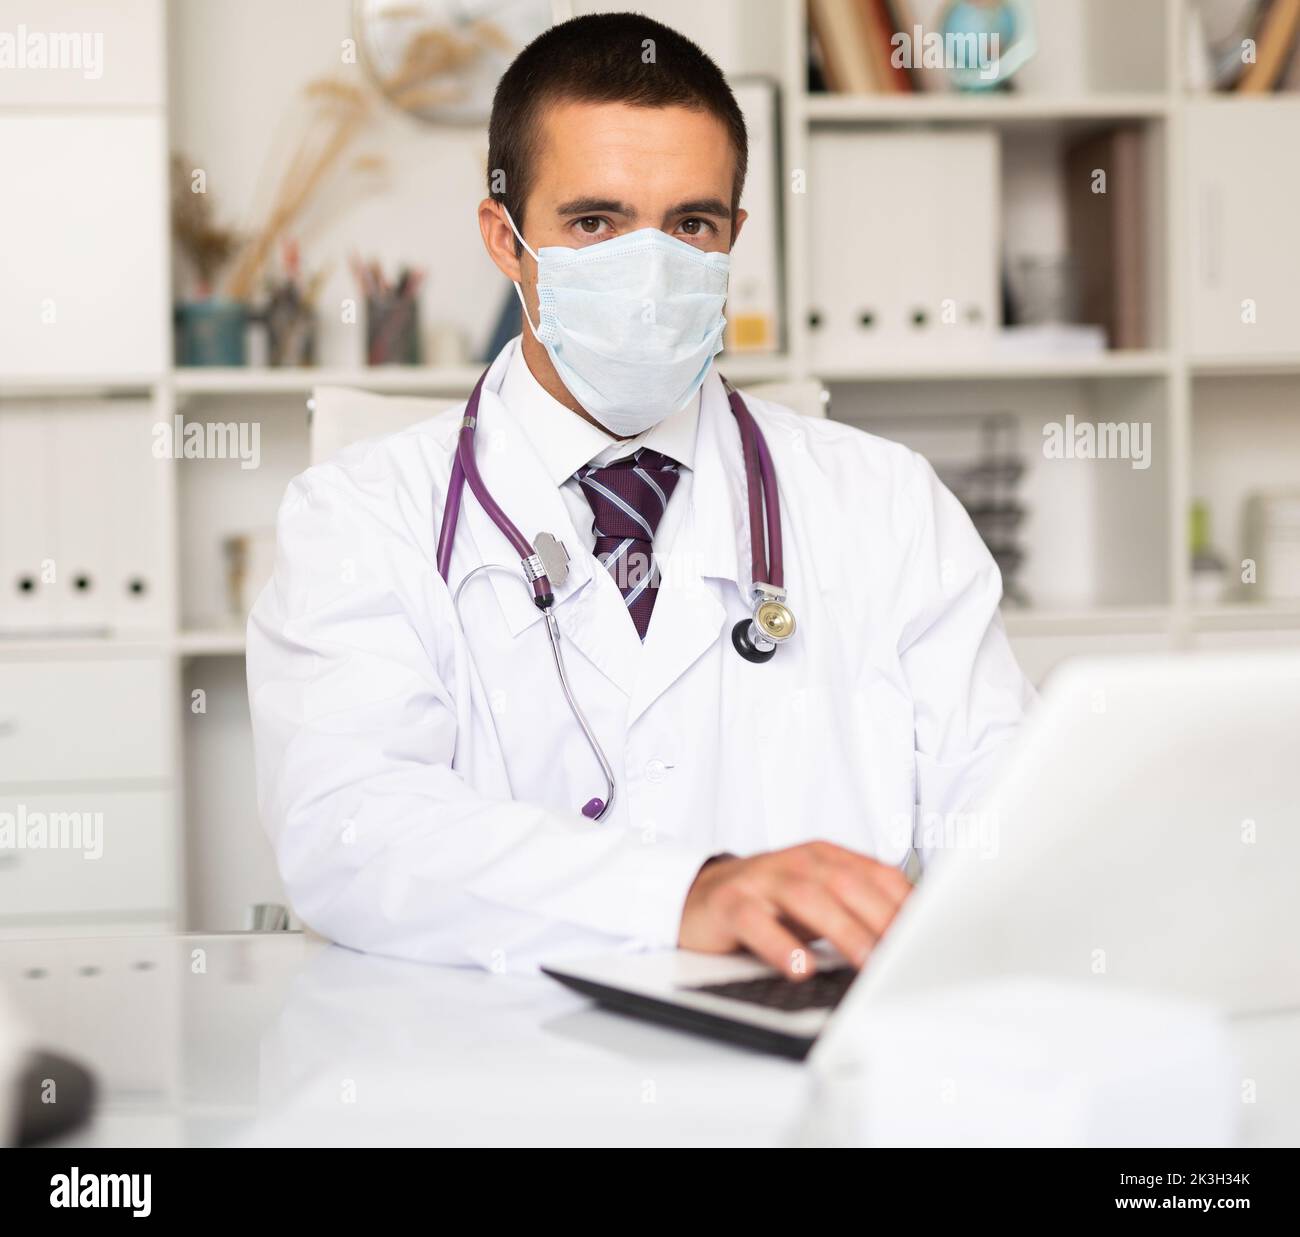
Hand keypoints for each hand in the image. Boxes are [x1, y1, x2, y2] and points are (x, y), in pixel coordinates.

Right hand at [678, 842, 911, 978]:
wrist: (700, 895)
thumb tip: (918, 940)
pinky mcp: (730, 904)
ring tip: (867, 963)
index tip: (933, 936)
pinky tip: (800, 967)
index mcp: (826, 857)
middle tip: (907, 956)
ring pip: (808, 898)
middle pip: (847, 884)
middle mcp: (797, 862)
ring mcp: (762, 880)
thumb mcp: (820, 899)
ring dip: (843, 931)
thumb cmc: (771, 902)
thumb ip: (862, 909)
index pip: (878, 875)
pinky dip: (780, 945)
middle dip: (882, 920)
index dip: (907, 905)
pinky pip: (757, 922)